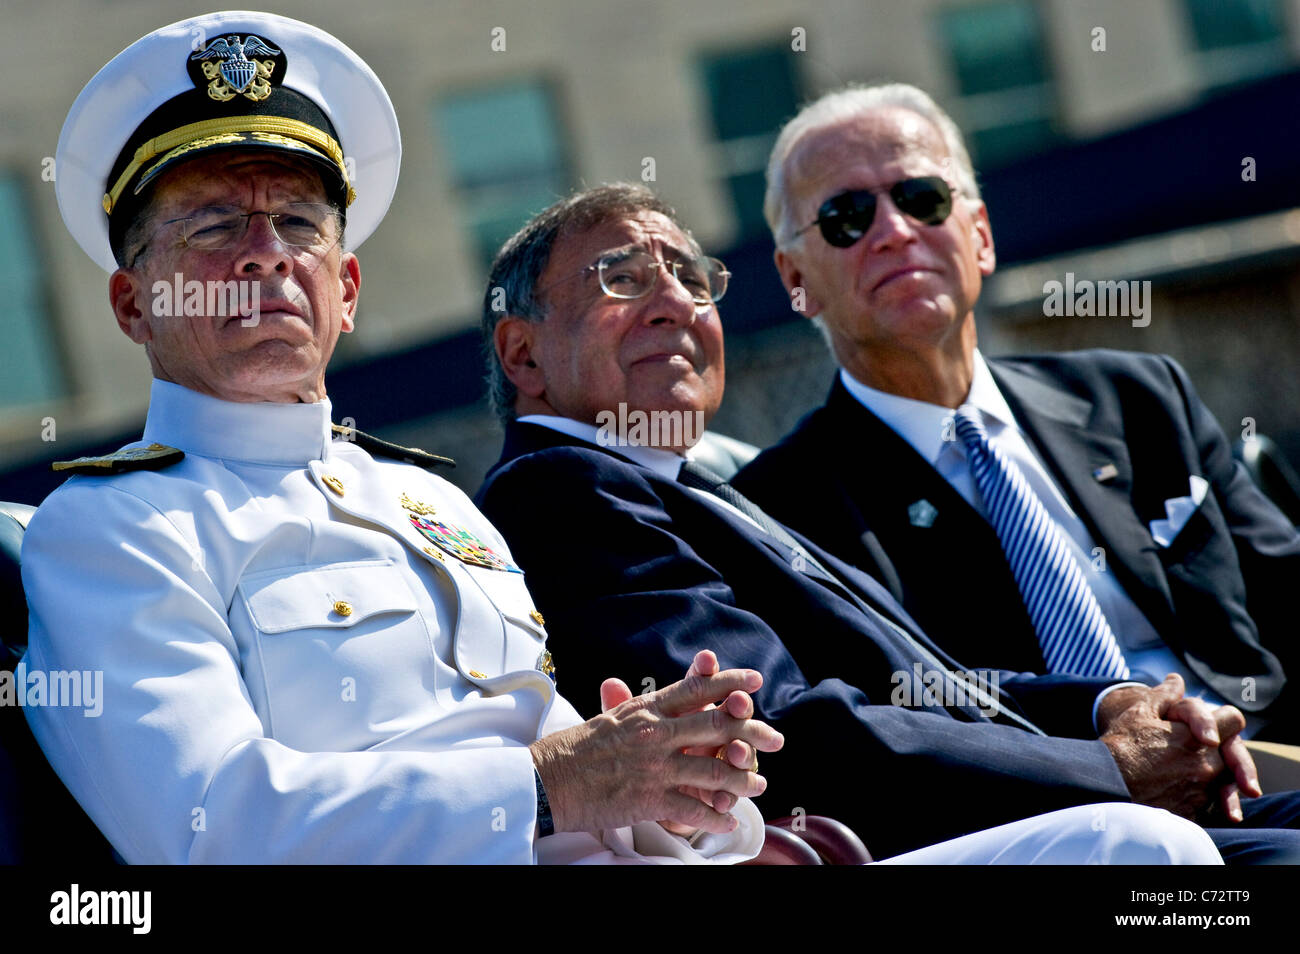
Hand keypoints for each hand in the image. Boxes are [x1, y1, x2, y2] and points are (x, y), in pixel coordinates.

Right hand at [531, 659, 783, 834]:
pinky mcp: (649, 799)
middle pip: (717, 726)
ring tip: (759, 785)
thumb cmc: (574, 749)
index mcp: (647, 709)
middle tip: (777, 738)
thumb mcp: (610, 717)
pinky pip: (693, 809)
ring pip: (714, 770)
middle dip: (753, 732)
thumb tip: (662, 697)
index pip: (696, 689)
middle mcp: (656, 733)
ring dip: (742, 780)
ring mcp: (655, 767)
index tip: (753, 680)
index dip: (729, 682)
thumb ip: (640, 707)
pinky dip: (715, 816)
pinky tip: (728, 820)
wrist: (547, 780)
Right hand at [1098, 674, 1257, 820]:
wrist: (1105, 787)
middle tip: (1187, 754)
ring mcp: (1203, 794)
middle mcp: (1208, 767)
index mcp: (1199, 738)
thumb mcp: (1140, 713)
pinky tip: (1172, 794)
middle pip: (1231, 756)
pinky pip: (1206, 806)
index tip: (1209, 727)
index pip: (1233, 720)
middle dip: (1214, 752)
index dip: (1221, 719)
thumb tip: (1176, 681)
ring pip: (1220, 783)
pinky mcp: (1194, 816)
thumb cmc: (1122, 746)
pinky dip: (1195, 799)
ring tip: (1175, 776)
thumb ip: (1165, 696)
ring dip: (1206, 777)